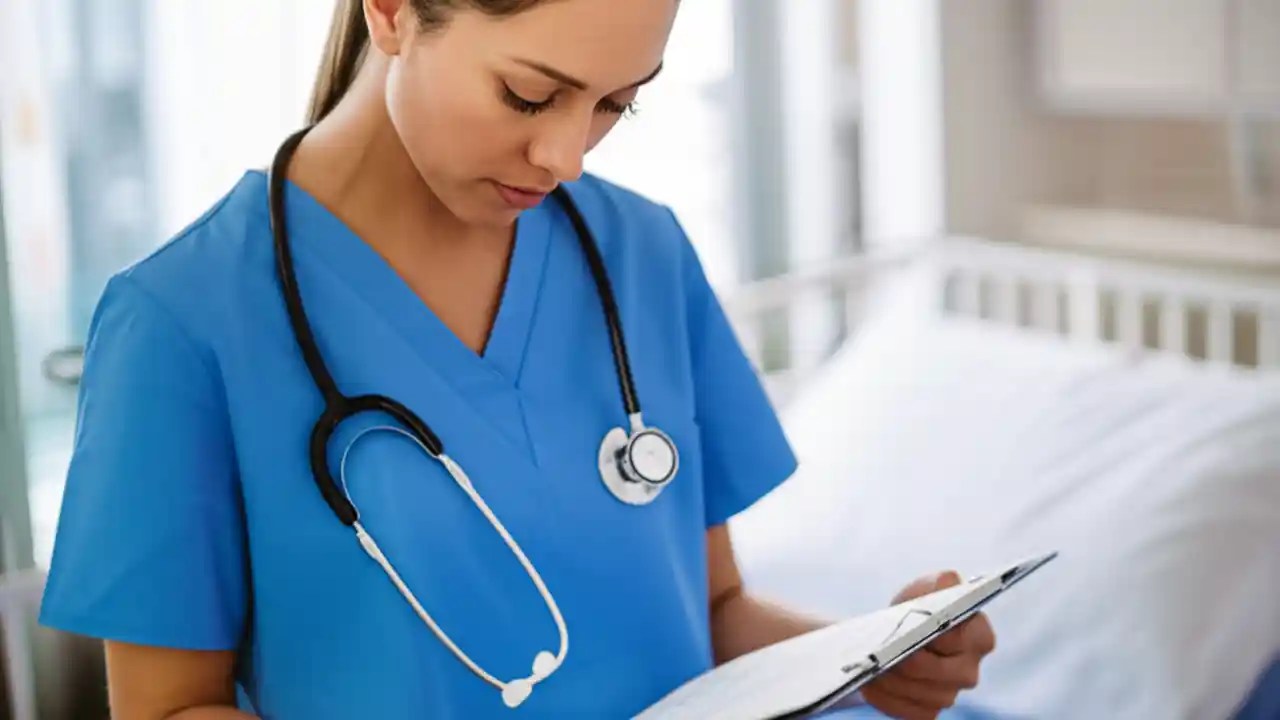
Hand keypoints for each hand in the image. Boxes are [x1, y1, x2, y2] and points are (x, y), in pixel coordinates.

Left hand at [861, 571, 996, 719]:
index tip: (914, 629)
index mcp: (980, 637)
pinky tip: (870, 684)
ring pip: (920, 693)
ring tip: (870, 667)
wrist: (894, 635)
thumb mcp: (927, 589)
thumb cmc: (916, 611)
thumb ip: (942, 582)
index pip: (962, 639)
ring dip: (893, 680)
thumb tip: (946, 583)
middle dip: (909, 661)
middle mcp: (969, 671)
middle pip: (939, 672)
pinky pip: (907, 710)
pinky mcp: (926, 711)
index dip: (936, 634)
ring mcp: (949, 695)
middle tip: (882, 653)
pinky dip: (886, 698)